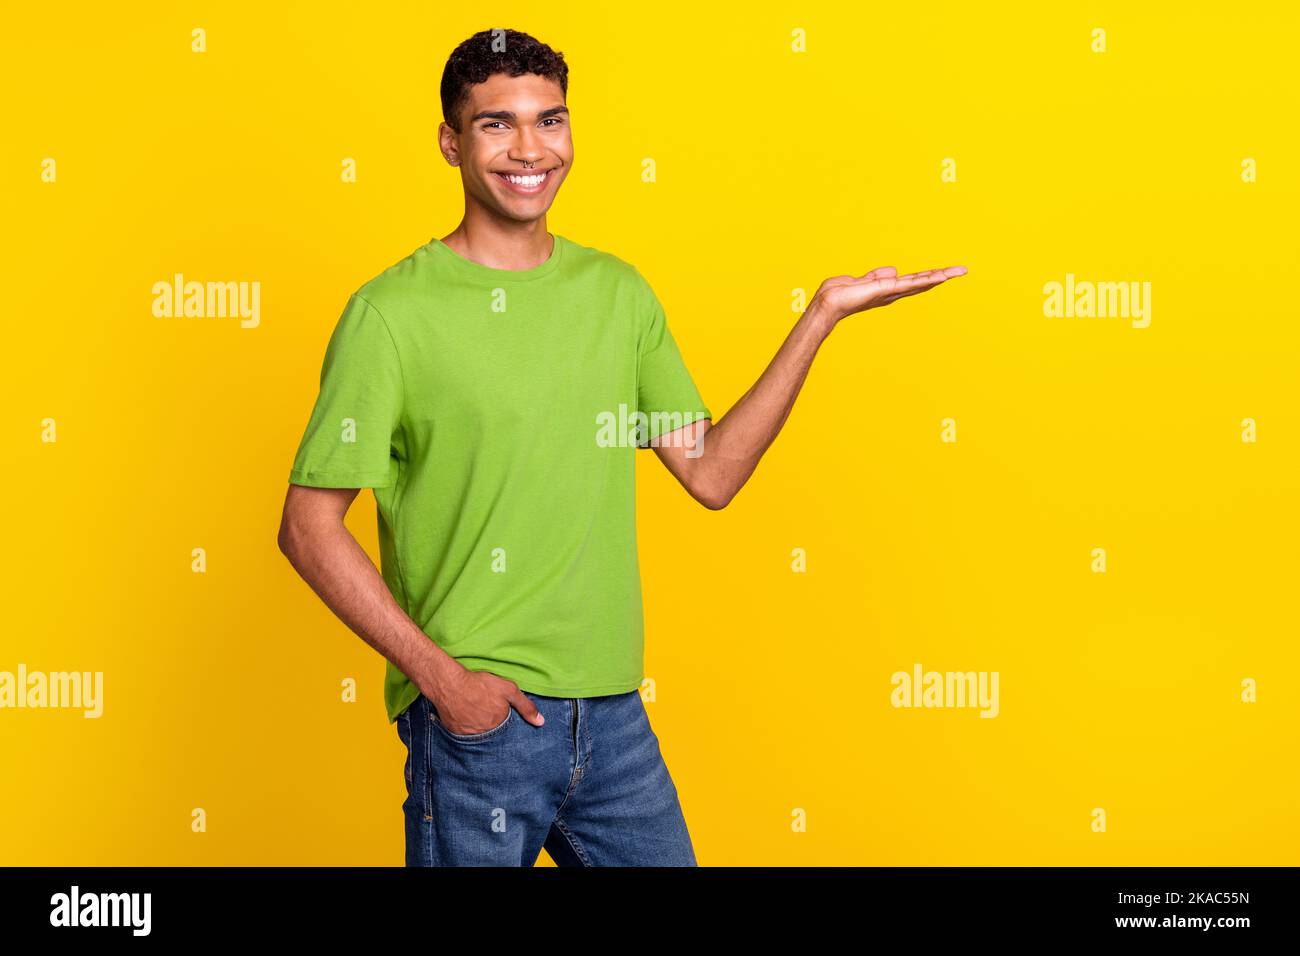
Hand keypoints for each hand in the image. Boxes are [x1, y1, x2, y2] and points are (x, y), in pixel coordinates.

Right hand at [425, 666, 544, 732]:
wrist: (450, 685)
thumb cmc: (480, 685)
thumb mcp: (509, 690)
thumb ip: (526, 706)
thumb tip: (541, 722)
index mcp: (500, 724)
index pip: (506, 725)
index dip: (502, 714)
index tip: (495, 707)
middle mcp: (486, 734)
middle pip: (492, 729)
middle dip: (490, 720)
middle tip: (482, 706)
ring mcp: (469, 735)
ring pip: (478, 732)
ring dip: (477, 724)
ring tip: (473, 709)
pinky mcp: (455, 733)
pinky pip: (463, 733)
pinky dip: (464, 725)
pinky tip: (463, 713)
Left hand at [810, 264, 967, 327]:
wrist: (827, 303)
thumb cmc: (836, 294)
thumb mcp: (859, 281)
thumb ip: (876, 276)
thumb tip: (894, 271)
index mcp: (886, 289)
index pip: (911, 282)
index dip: (927, 277)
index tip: (943, 272)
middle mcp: (892, 293)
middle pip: (921, 283)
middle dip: (941, 277)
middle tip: (961, 271)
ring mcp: (891, 292)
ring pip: (921, 282)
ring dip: (941, 276)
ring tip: (959, 271)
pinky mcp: (888, 289)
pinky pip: (911, 283)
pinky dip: (927, 279)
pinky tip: (941, 276)